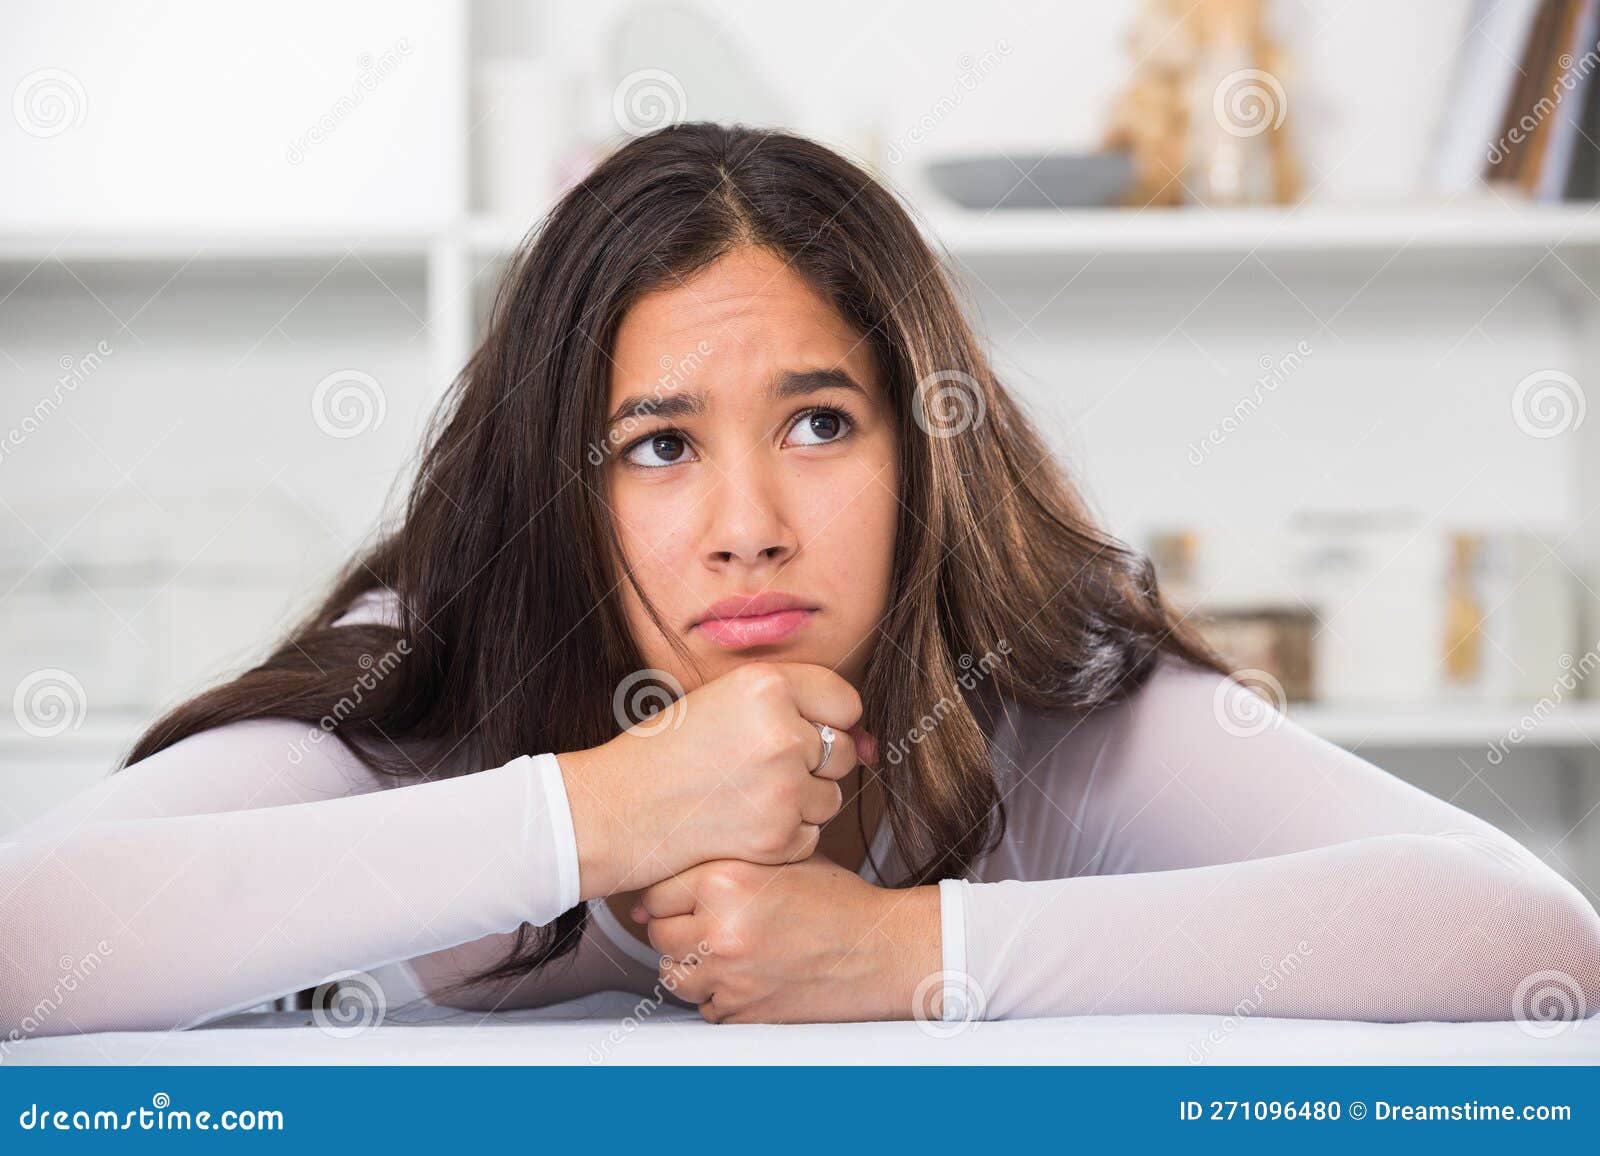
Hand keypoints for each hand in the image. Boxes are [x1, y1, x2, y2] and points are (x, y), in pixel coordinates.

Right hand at [554, 662, 872, 896]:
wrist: (613, 809)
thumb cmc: (662, 754)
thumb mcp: (723, 703)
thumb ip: (794, 710)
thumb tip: (874, 744)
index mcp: (766, 684)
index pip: (845, 699)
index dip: (825, 719)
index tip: (796, 732)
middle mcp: (781, 731)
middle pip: (843, 749)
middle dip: (813, 763)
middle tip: (758, 768)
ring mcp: (783, 787)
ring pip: (832, 795)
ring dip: (802, 802)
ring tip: (745, 795)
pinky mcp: (778, 836)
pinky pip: (813, 834)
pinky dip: (786, 836)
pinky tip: (742, 824)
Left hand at [634, 855, 940, 1023]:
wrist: (879, 950)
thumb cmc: (838, 903)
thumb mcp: (779, 860)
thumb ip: (723, 864)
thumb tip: (667, 883)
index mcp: (725, 881)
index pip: (653, 892)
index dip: (665, 895)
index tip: (674, 900)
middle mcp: (720, 930)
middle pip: (657, 935)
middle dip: (676, 930)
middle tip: (705, 925)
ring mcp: (729, 975)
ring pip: (673, 976)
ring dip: (690, 966)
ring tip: (724, 952)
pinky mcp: (742, 1011)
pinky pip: (705, 1007)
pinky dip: (718, 996)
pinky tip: (746, 976)